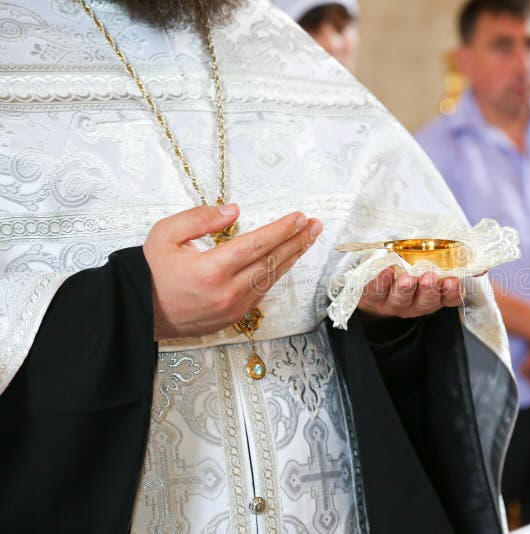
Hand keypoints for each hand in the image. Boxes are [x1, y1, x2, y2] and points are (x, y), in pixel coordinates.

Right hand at [143, 204, 322, 340]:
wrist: (137, 310)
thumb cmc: (150, 271)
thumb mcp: (166, 234)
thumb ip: (200, 218)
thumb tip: (234, 212)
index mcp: (211, 269)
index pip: (257, 244)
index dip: (282, 230)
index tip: (300, 217)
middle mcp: (226, 291)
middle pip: (271, 262)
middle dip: (296, 241)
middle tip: (315, 226)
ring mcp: (232, 308)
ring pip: (270, 279)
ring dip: (291, 258)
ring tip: (307, 240)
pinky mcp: (232, 318)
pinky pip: (261, 293)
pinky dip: (275, 275)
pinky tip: (285, 261)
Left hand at [357, 268, 462, 318]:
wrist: (374, 278)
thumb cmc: (410, 267)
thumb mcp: (434, 263)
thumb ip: (456, 262)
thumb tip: (481, 266)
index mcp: (434, 296)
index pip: (449, 299)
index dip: (451, 292)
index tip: (453, 281)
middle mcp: (414, 303)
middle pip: (424, 302)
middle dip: (428, 290)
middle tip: (430, 278)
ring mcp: (392, 303)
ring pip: (400, 300)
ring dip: (405, 289)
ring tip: (407, 278)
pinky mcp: (371, 297)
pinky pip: (375, 293)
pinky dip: (379, 282)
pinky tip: (385, 271)